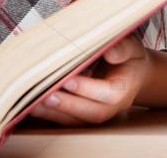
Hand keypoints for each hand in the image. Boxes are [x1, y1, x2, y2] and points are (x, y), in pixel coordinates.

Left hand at [27, 33, 151, 125]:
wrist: (131, 70)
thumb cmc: (128, 55)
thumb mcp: (130, 46)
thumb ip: (122, 48)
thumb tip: (110, 52)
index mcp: (125, 87)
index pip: (109, 94)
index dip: (88, 89)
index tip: (69, 80)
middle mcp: (113, 106)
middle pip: (93, 113)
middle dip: (68, 106)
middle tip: (46, 95)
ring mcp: (99, 112)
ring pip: (78, 121)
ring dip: (56, 114)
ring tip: (36, 104)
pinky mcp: (85, 115)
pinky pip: (69, 120)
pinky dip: (52, 116)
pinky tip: (36, 107)